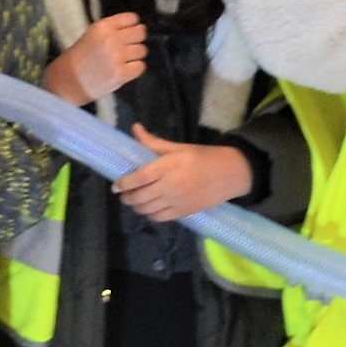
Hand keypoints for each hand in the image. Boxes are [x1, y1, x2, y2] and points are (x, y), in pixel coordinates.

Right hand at [43, 12, 148, 106]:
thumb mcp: (92, 34)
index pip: (132, 18)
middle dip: (137, 39)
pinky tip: (126, 69)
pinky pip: (140, 67)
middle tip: (129, 47)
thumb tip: (134, 28)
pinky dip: (135, 68)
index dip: (134, 25)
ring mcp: (117, 57)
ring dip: (136, 55)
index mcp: (103, 27)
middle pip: (140, 33)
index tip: (130, 31)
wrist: (67, 81)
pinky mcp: (120, 74)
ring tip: (125, 60)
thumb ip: (112, 30)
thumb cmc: (78, 57)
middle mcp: (111, 39)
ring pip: (142, 50)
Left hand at [116, 127, 253, 222]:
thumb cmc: (203, 157)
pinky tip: (148, 208)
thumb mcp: (179, 147)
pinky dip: (150, 215)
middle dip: (127, 197)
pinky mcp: (184, 212)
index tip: (115, 185)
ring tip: (133, 201)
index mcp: (169, 166)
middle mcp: (171, 186)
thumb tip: (134, 128)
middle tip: (123, 193)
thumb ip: (153, 142)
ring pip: (147, 210)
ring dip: (136, 207)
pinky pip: (160, 218)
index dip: (124, 183)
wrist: (230, 173)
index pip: (140, 178)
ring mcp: (177, 201)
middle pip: (140, 197)